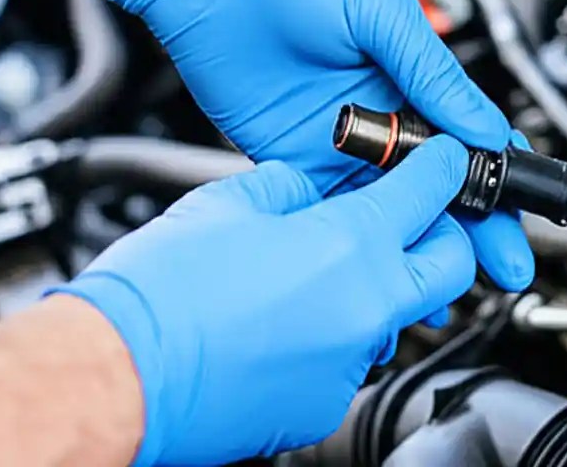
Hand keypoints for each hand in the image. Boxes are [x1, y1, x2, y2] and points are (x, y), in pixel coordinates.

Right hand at [50, 136, 476, 465]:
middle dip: (442, 236)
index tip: (448, 160)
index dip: (445, 169)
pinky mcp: (323, 405)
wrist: (117, 374)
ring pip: (395, 316)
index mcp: (349, 246)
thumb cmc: (161, 291)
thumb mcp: (228, 202)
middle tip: (411, 219)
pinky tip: (285, 322)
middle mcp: (365, 309)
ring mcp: (348, 364)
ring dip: (377, 289)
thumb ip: (287, 190)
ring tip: (319, 274)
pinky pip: (349, 359)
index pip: (430, 194)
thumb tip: (308, 190)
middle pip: (449, 267)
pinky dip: (334, 335)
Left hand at [109, 0, 532, 292]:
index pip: (470, 137)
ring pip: (390, 204)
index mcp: (412, 75)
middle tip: (503, 265)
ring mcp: (337, 139)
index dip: (499, 178)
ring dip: (419, 240)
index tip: (523, 214)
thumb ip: (433, 76)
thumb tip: (484, 128)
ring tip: (449, 276)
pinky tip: (381, 258)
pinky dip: (357, 235)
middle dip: (474, 226)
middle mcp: (380, 112)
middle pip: (437, 184)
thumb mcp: (381, 14)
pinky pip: (331, 205)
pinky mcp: (291, 157)